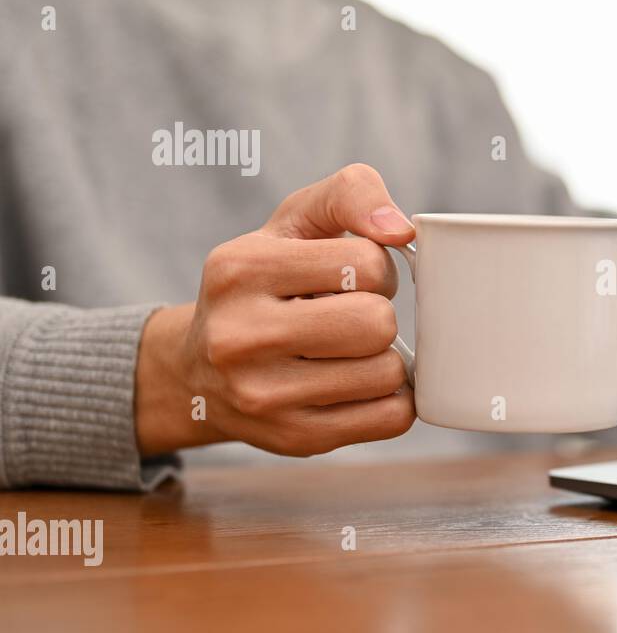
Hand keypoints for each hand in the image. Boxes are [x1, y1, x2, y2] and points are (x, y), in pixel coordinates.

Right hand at [135, 164, 417, 456]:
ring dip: (385, 358)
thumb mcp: (294, 222)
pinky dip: (391, 399)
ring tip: (348, 352)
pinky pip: (391, 418)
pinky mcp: (295, 439)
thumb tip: (401, 230)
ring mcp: (264, 395)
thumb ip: (351, 194)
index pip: (366, 263)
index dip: (376, 268)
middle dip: (379, 315)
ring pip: (387, 373)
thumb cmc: (266, 284)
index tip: (350, 278)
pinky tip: (357, 385)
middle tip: (352, 316)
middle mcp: (240, 335)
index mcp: (241, 268)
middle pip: (377, 322)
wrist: (199, 372)